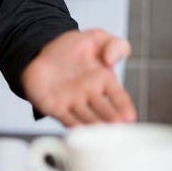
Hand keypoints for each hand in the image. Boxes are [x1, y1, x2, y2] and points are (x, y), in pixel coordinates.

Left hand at [20, 29, 136, 126]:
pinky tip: (78, 132)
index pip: (117, 95)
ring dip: (93, 125)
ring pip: (85, 117)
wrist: (42, 50)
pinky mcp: (54, 106)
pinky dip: (72, 125)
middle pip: (103, 110)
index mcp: (103, 80)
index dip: (123, 105)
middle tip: (117, 126)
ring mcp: (72, 102)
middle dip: (110, 118)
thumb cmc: (73, 48)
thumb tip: (111, 59)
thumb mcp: (97, 38)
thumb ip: (114, 45)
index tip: (129, 116)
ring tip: (100, 130)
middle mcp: (90, 95)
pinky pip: (64, 117)